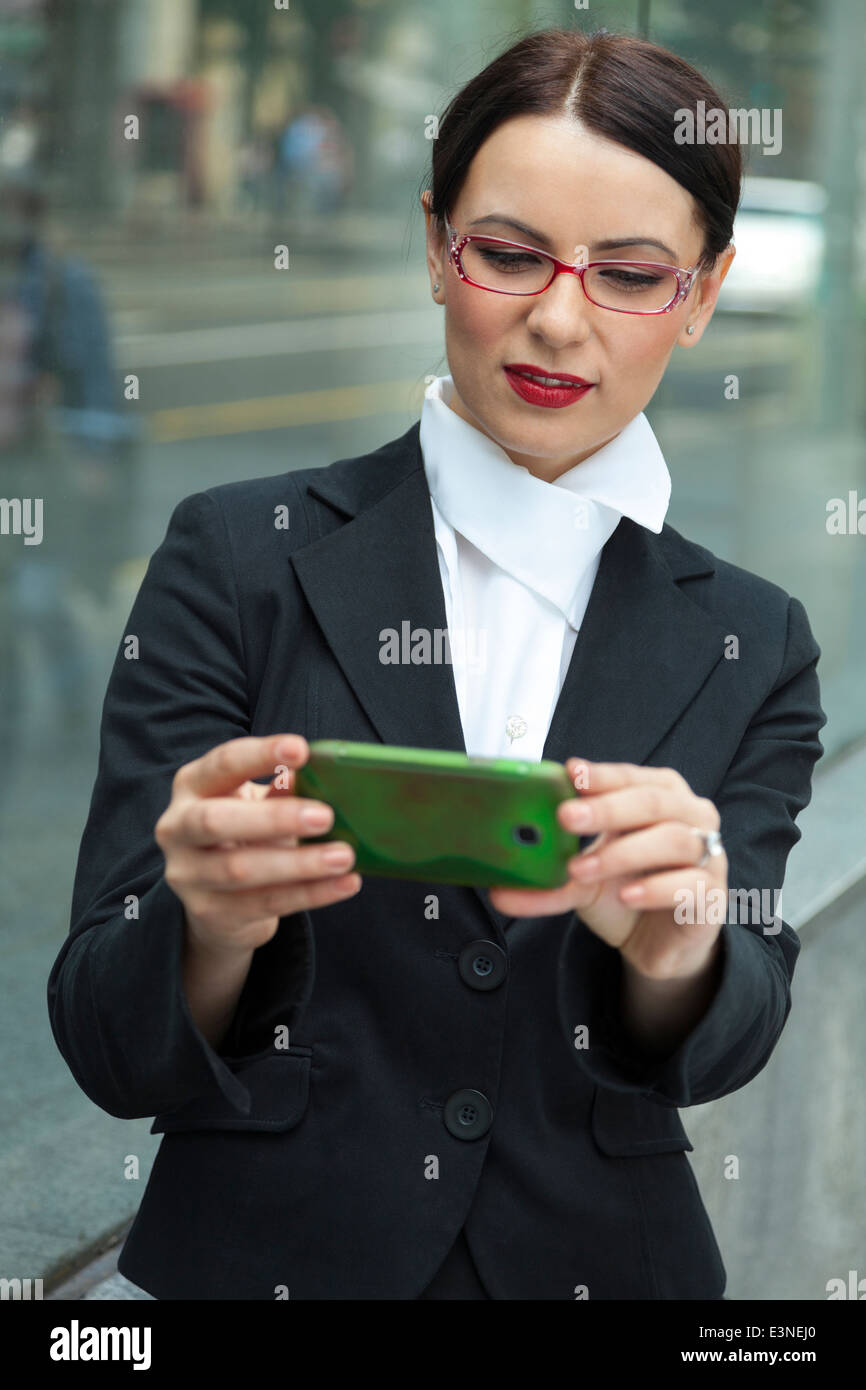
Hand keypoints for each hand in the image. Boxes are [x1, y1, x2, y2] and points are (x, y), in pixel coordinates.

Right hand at [155, 733, 361, 954]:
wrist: (219, 902)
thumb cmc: (246, 834)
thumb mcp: (258, 804)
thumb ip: (282, 791)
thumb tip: (322, 777)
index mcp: (192, 785)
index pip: (222, 764)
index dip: (260, 755)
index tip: (301, 749)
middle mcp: (177, 827)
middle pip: (215, 820)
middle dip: (274, 817)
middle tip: (325, 816)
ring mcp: (188, 874)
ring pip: (241, 869)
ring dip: (299, 863)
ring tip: (343, 856)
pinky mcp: (209, 912)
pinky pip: (265, 903)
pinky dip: (310, 893)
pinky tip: (345, 883)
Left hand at [487, 759, 726, 980]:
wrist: (659, 945)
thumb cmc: (626, 892)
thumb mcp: (583, 881)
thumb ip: (549, 878)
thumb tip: (496, 887)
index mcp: (660, 796)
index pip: (632, 777)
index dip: (602, 774)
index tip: (570, 774)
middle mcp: (690, 817)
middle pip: (653, 801)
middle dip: (607, 808)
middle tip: (566, 818)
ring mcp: (707, 854)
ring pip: (672, 840)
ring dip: (623, 853)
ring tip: (582, 869)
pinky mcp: (712, 895)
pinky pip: (691, 883)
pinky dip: (655, 888)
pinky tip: (626, 895)